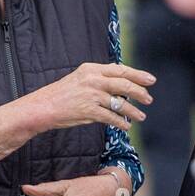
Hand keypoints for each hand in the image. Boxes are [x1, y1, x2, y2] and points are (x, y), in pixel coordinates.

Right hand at [28, 62, 154, 133]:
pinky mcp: (89, 111)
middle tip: (149, 99)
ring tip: (141, 116)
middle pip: (124, 84)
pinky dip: (121, 122)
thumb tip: (121, 82)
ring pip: (120, 102)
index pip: (120, 70)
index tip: (150, 80)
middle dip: (139, 92)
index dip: (138, 75)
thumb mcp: (80, 78)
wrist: (44, 106)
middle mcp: (93, 80)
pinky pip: (111, 117)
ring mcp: (92, 96)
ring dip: (133, 111)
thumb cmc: (62, 94)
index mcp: (91, 69)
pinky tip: (126, 126)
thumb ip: (99, 78)